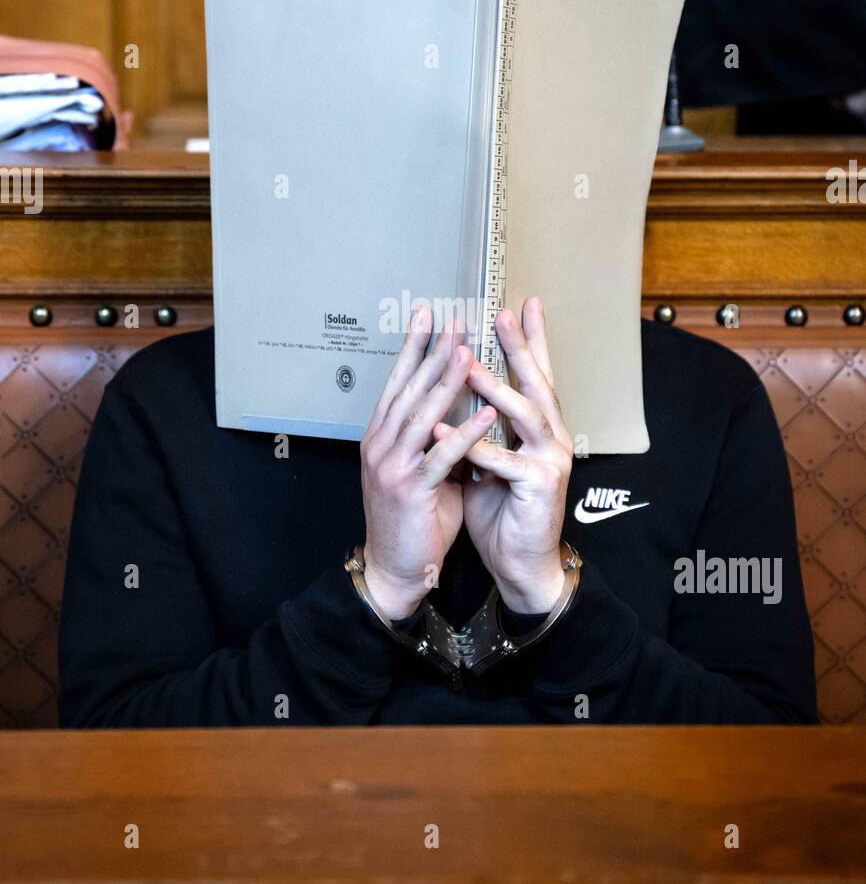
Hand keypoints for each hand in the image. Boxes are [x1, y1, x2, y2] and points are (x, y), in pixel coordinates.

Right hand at [360, 305, 498, 621]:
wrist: (395, 569)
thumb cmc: (413, 519)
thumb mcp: (422, 469)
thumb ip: (435, 438)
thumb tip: (461, 407)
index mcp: (381, 436)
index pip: (398, 381)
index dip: (414, 346)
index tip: (429, 314)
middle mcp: (380, 444)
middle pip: (409, 389)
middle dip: (433, 352)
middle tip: (455, 319)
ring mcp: (392, 466)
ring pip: (422, 415)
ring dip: (447, 382)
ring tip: (468, 352)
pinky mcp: (411, 490)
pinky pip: (440, 456)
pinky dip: (463, 432)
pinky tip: (482, 413)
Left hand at [433, 298, 572, 615]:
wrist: (521, 564)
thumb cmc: (504, 511)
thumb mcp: (488, 461)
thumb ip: (481, 429)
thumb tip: (457, 394)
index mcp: (541, 430)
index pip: (536, 376)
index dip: (530, 341)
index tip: (521, 306)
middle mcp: (553, 438)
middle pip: (537, 384)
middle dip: (520, 348)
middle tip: (502, 314)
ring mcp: (551, 461)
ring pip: (525, 415)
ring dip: (496, 387)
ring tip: (467, 363)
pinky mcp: (540, 486)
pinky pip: (503, 461)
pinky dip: (474, 444)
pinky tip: (446, 427)